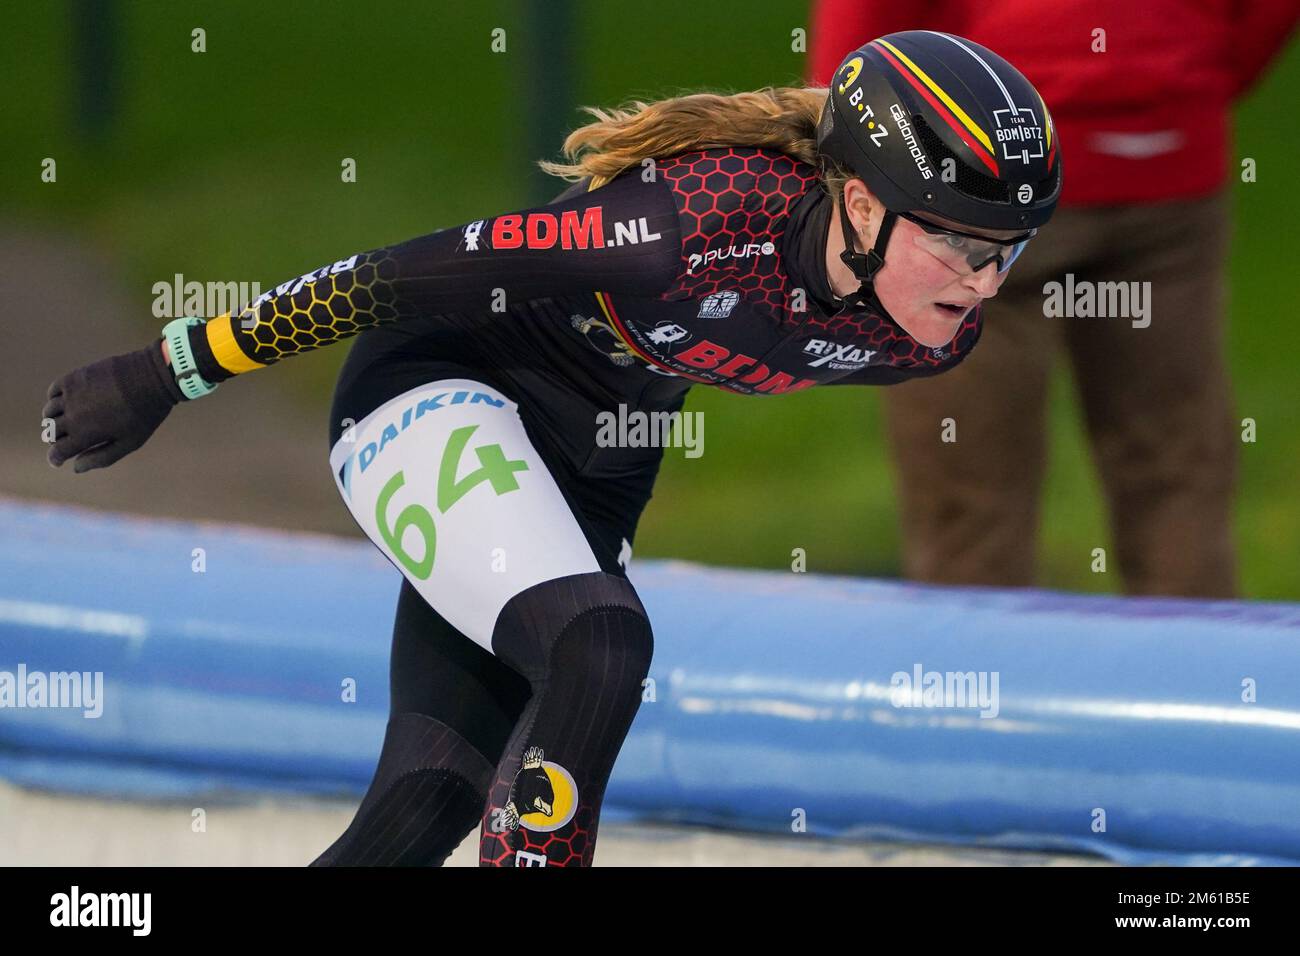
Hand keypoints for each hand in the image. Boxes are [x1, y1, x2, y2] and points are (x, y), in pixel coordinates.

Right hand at [43, 341, 185, 472]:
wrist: (152, 378)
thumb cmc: (145, 415)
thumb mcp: (129, 443)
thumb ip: (102, 457)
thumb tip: (75, 468)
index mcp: (85, 434)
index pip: (57, 452)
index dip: (55, 459)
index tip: (58, 461)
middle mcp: (73, 415)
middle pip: (50, 432)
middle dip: (56, 440)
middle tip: (67, 440)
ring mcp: (71, 395)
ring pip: (48, 412)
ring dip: (54, 420)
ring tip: (68, 421)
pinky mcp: (74, 377)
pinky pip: (53, 391)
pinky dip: (55, 399)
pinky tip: (68, 402)